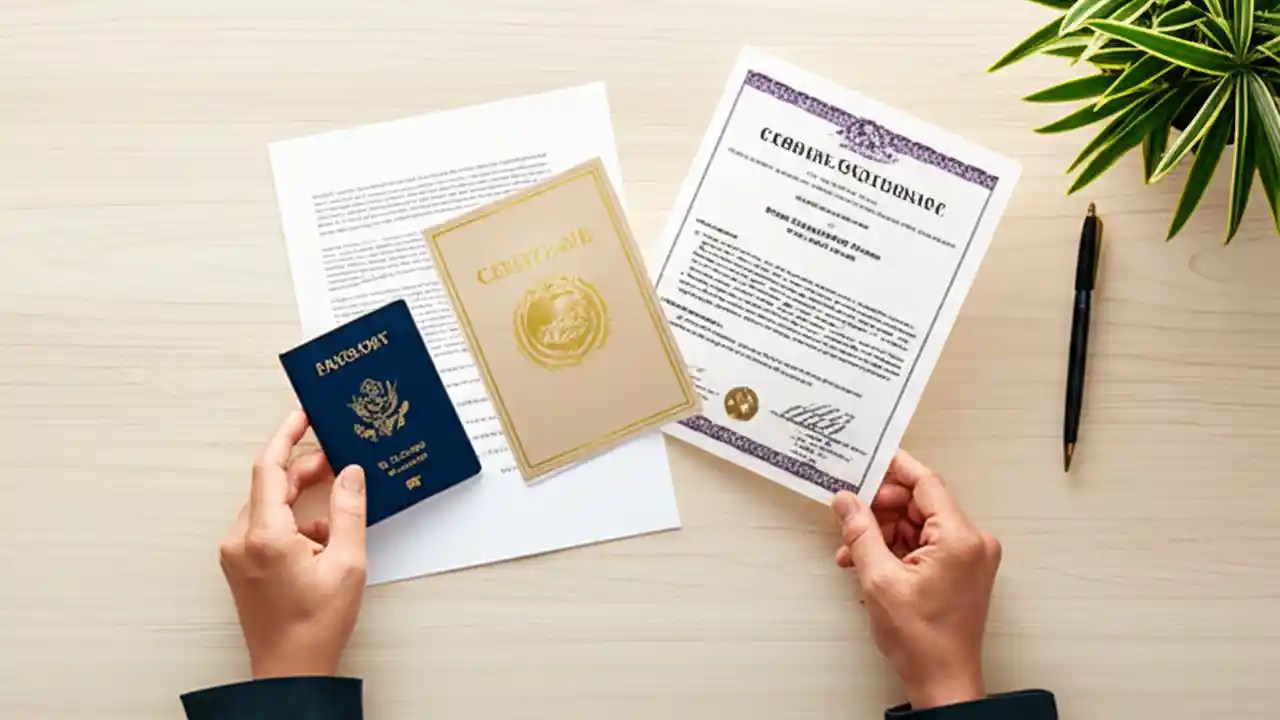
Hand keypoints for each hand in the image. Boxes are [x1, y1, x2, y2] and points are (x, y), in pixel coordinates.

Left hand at [218, 410, 367, 677]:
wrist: (291, 670)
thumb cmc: (315, 625)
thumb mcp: (347, 562)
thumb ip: (348, 510)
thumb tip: (350, 474)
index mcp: (265, 536)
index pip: (269, 468)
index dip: (287, 436)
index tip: (303, 416)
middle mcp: (241, 540)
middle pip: (270, 485)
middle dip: (303, 469)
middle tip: (336, 461)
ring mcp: (237, 554)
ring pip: (269, 505)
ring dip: (300, 497)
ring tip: (335, 504)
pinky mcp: (241, 565)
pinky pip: (265, 526)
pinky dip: (294, 521)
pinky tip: (322, 537)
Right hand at [831, 451, 1000, 709]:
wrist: (943, 681)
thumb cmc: (923, 641)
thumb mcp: (879, 580)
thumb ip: (861, 533)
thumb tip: (846, 502)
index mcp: (960, 539)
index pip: (926, 483)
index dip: (894, 469)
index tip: (868, 461)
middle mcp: (973, 542)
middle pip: (921, 504)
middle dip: (881, 509)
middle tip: (850, 516)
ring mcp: (969, 557)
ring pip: (918, 525)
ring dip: (883, 532)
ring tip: (853, 552)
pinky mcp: (961, 570)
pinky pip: (924, 544)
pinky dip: (896, 549)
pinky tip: (869, 563)